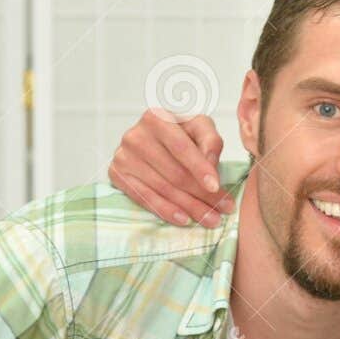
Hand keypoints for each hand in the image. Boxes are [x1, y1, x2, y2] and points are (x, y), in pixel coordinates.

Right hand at [108, 109, 231, 226]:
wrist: (152, 138)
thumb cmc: (180, 132)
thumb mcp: (198, 127)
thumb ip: (209, 139)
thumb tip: (210, 164)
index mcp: (157, 118)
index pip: (181, 148)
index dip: (200, 169)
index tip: (216, 187)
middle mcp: (136, 135)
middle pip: (174, 173)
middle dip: (201, 195)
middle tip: (222, 211)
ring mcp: (123, 156)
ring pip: (163, 189)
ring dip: (189, 208)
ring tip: (211, 220)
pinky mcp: (117, 174)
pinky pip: (145, 198)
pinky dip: (166, 211)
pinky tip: (184, 219)